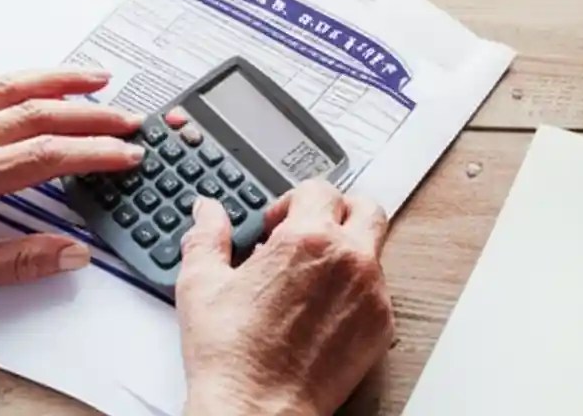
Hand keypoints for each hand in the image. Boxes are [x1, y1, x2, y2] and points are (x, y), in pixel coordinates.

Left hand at [0, 69, 143, 304]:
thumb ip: (18, 263)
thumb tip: (72, 253)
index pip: (42, 156)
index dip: (92, 153)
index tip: (126, 154)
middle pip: (35, 114)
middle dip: (91, 116)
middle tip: (130, 121)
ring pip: (8, 89)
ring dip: (59, 81)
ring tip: (98, 79)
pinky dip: (22, 82)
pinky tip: (43, 84)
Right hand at [177, 179, 393, 415]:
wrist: (258, 410)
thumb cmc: (232, 356)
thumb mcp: (202, 284)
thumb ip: (207, 237)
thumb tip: (207, 212)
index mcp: (308, 239)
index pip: (319, 189)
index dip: (293, 200)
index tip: (276, 223)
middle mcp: (349, 259)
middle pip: (365, 208)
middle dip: (339, 212)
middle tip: (312, 232)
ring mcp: (371, 292)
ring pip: (373, 250)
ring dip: (346, 253)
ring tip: (311, 277)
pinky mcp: (380, 325)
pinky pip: (378, 291)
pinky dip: (355, 291)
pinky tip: (323, 310)